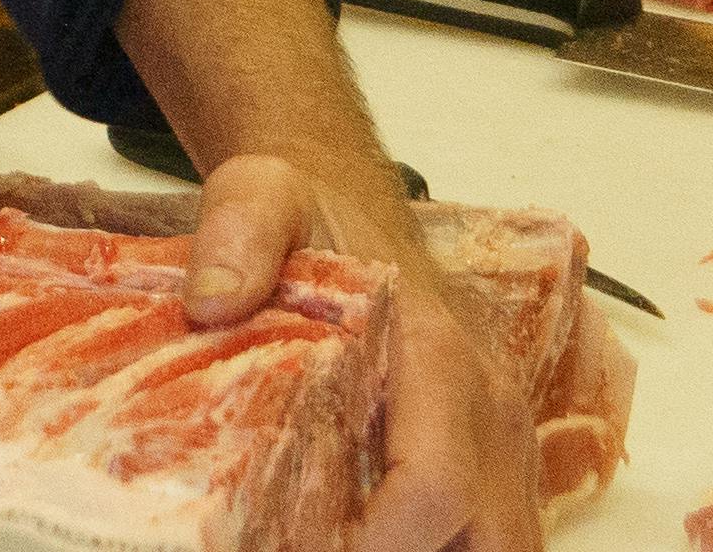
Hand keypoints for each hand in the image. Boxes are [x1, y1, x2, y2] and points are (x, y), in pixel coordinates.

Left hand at [178, 153, 534, 551]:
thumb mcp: (263, 195)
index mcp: (438, 359)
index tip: (291, 550)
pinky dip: (438, 547)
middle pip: (486, 540)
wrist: (353, 205)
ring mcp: (500, 442)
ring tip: (332, 539)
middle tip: (306, 549)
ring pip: (502, 545)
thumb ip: (239, 233)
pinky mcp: (494, 461)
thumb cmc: (313, 215)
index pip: (433, 488)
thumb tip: (210, 304)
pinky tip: (361, 536)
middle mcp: (487, 410)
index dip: (373, 545)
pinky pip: (489, 534)